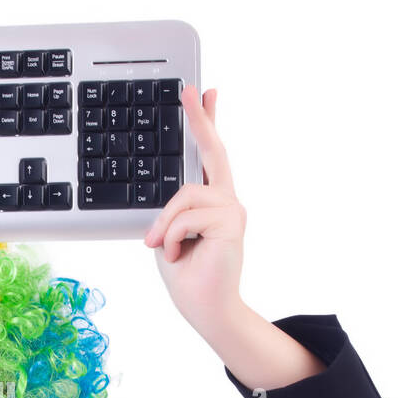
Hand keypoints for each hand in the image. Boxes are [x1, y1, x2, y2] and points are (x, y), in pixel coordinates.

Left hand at [142, 86, 244, 320]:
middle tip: (191, 89)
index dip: (207, 122)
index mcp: (210, 201)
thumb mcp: (169, 235)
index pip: (209, 155)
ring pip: (183, 196)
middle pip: (212, 151)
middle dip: (201, 119)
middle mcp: (225, 200)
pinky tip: (179, 253)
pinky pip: (186, 216)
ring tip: (167, 248)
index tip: (203, 93)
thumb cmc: (189, 276)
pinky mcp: (232, 221)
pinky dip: (171, 237)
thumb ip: (173, 210)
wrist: (206, 308)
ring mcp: (231, 208)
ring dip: (165, 227)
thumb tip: (174, 198)